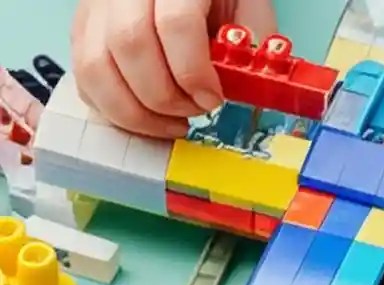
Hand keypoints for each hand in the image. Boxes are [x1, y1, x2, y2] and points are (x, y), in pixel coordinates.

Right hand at [71, 0, 276, 137]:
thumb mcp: (247, 10)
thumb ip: (249, 45)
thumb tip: (243, 90)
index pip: (175, 23)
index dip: (194, 72)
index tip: (213, 99)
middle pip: (130, 45)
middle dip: (165, 96)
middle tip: (194, 112)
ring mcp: (96, 7)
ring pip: (95, 66)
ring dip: (136, 112)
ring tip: (172, 123)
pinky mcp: (82, 29)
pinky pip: (83, 78)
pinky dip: (113, 109)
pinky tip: (147, 118)